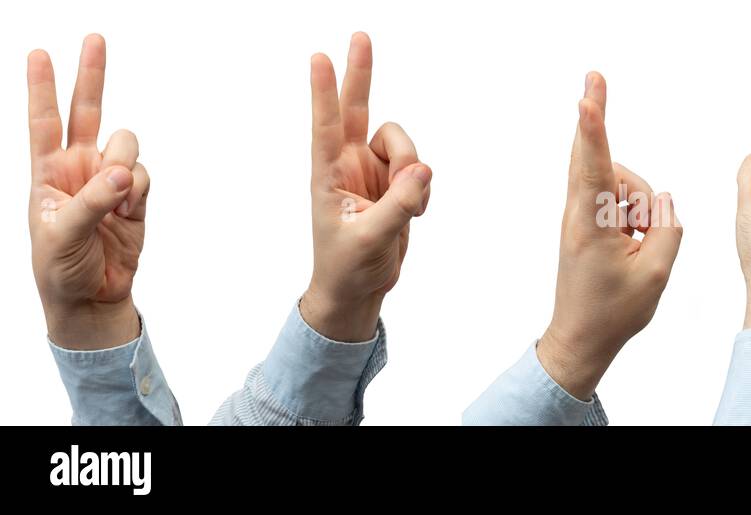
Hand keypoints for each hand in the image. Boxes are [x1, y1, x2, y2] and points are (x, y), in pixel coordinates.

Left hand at [28, 35, 148, 349]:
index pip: (43, 122)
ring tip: (118, 200)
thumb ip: (92, 200)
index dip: (41, 88)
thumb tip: (123, 173)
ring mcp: (108, 180)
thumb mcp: (62, 235)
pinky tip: (129, 212)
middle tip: (95, 39)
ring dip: (126, 167)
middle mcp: (78, 168)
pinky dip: (141, 192)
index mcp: (47, 174)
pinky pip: (145, 175)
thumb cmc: (60, 268)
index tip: (38, 53)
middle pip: (87, 111)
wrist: (91, 298)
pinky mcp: (135, 197)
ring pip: (126, 145)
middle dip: (91, 75)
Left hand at [302, 33, 431, 341]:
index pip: (326, 125)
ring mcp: (373, 172)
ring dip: (413, 168)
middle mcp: (350, 165)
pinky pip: (418, 168)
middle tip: (360, 37)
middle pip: (357, 109)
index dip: (325, 92)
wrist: (358, 290)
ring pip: (402, 143)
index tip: (319, 58)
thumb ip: (399, 204)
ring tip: (412, 204)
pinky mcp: (394, 184)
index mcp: (328, 175)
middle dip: (360, 73)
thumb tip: (423, 169)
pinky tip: (415, 212)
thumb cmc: (348, 267)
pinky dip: (422, 189)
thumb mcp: (371, 239)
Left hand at [536, 72, 682, 399]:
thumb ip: (668, 225)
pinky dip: (633, 212)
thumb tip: (661, 200)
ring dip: (637, 203)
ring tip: (637, 244)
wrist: (581, 339)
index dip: (594, 127)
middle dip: (599, 125)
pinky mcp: (587, 222)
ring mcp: (581, 216)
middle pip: (600, 158)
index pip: (595, 165)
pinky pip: (616, 198)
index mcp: (592, 224)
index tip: (588, 97)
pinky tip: (633, 243)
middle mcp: (580, 213)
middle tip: (595, 76)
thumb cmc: (614, 312)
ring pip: (618, 182)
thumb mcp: (657, 272)